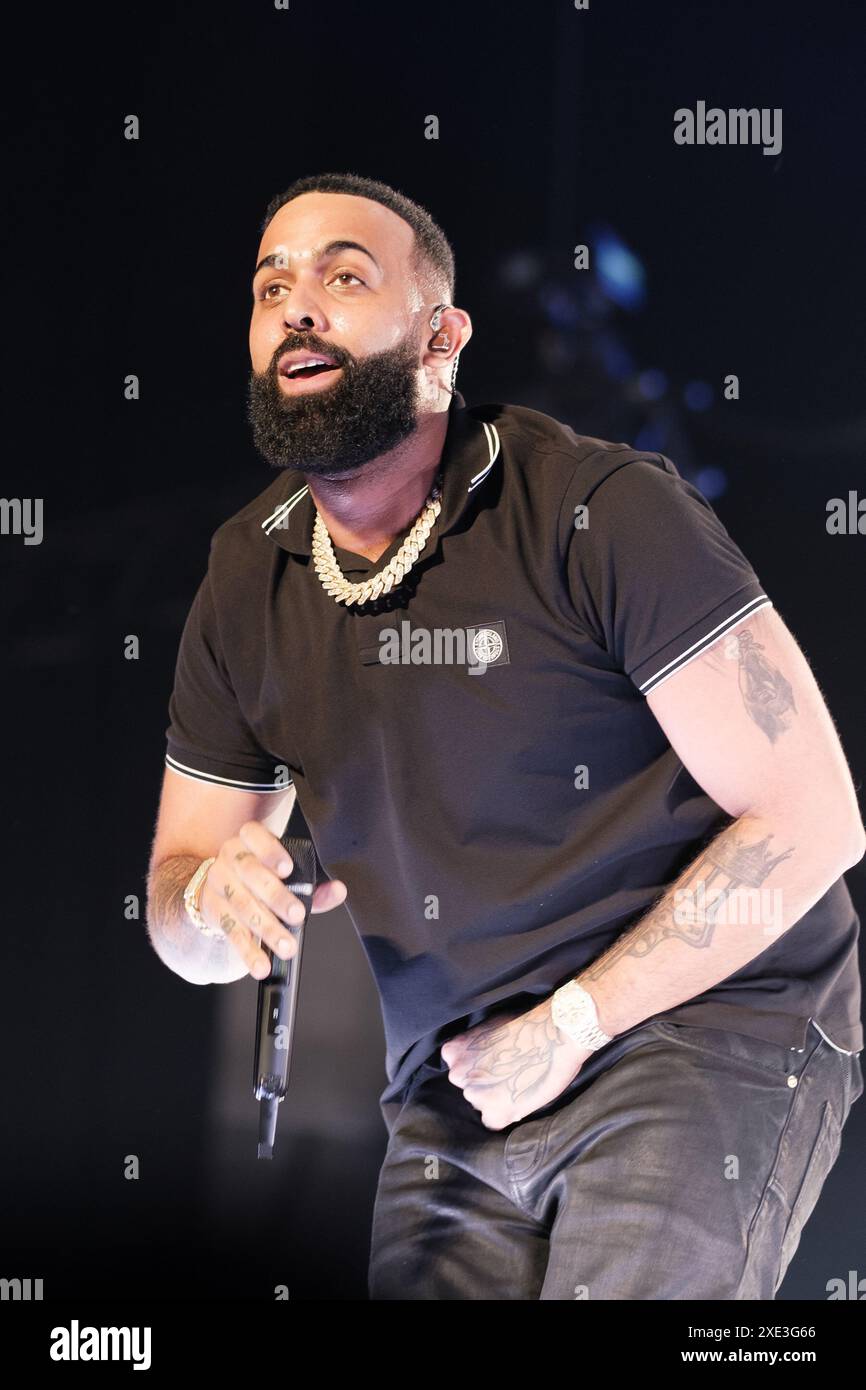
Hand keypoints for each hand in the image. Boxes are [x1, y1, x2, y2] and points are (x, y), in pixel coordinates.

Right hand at [199, 820, 346, 978]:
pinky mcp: (212, 909)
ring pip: (242, 906)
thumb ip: (312, 885)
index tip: (288, 869)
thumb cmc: (258, 878)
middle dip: (276, 896)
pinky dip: (248, 951)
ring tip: (287, 946)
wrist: (215, 888)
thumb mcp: (283, 876)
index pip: (255, 836)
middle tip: (297, 915)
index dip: (270, 851)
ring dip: (266, 929)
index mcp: (249, 840)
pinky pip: (231, 931)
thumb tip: (338, 890)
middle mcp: (230, 858)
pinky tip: (261, 964)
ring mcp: (218, 883)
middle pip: (251, 874)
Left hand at [439, 999, 589, 1129]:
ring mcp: (475, 1096)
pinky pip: (494, 1121)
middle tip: (509, 1076)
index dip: (477, 1069)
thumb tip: (476, 1059)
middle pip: (469, 1088)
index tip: (493, 1066)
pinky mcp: (496, 1113)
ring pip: (482, 1105)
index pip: (458, 1069)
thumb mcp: (487, 1028)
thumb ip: (474, 1048)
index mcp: (454, 1053)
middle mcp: (458, 1075)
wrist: (554, 1033)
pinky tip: (520, 1098)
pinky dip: (506, 1114)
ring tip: (518, 1084)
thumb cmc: (526, 1026)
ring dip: (495, 1100)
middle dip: (485, 1085)